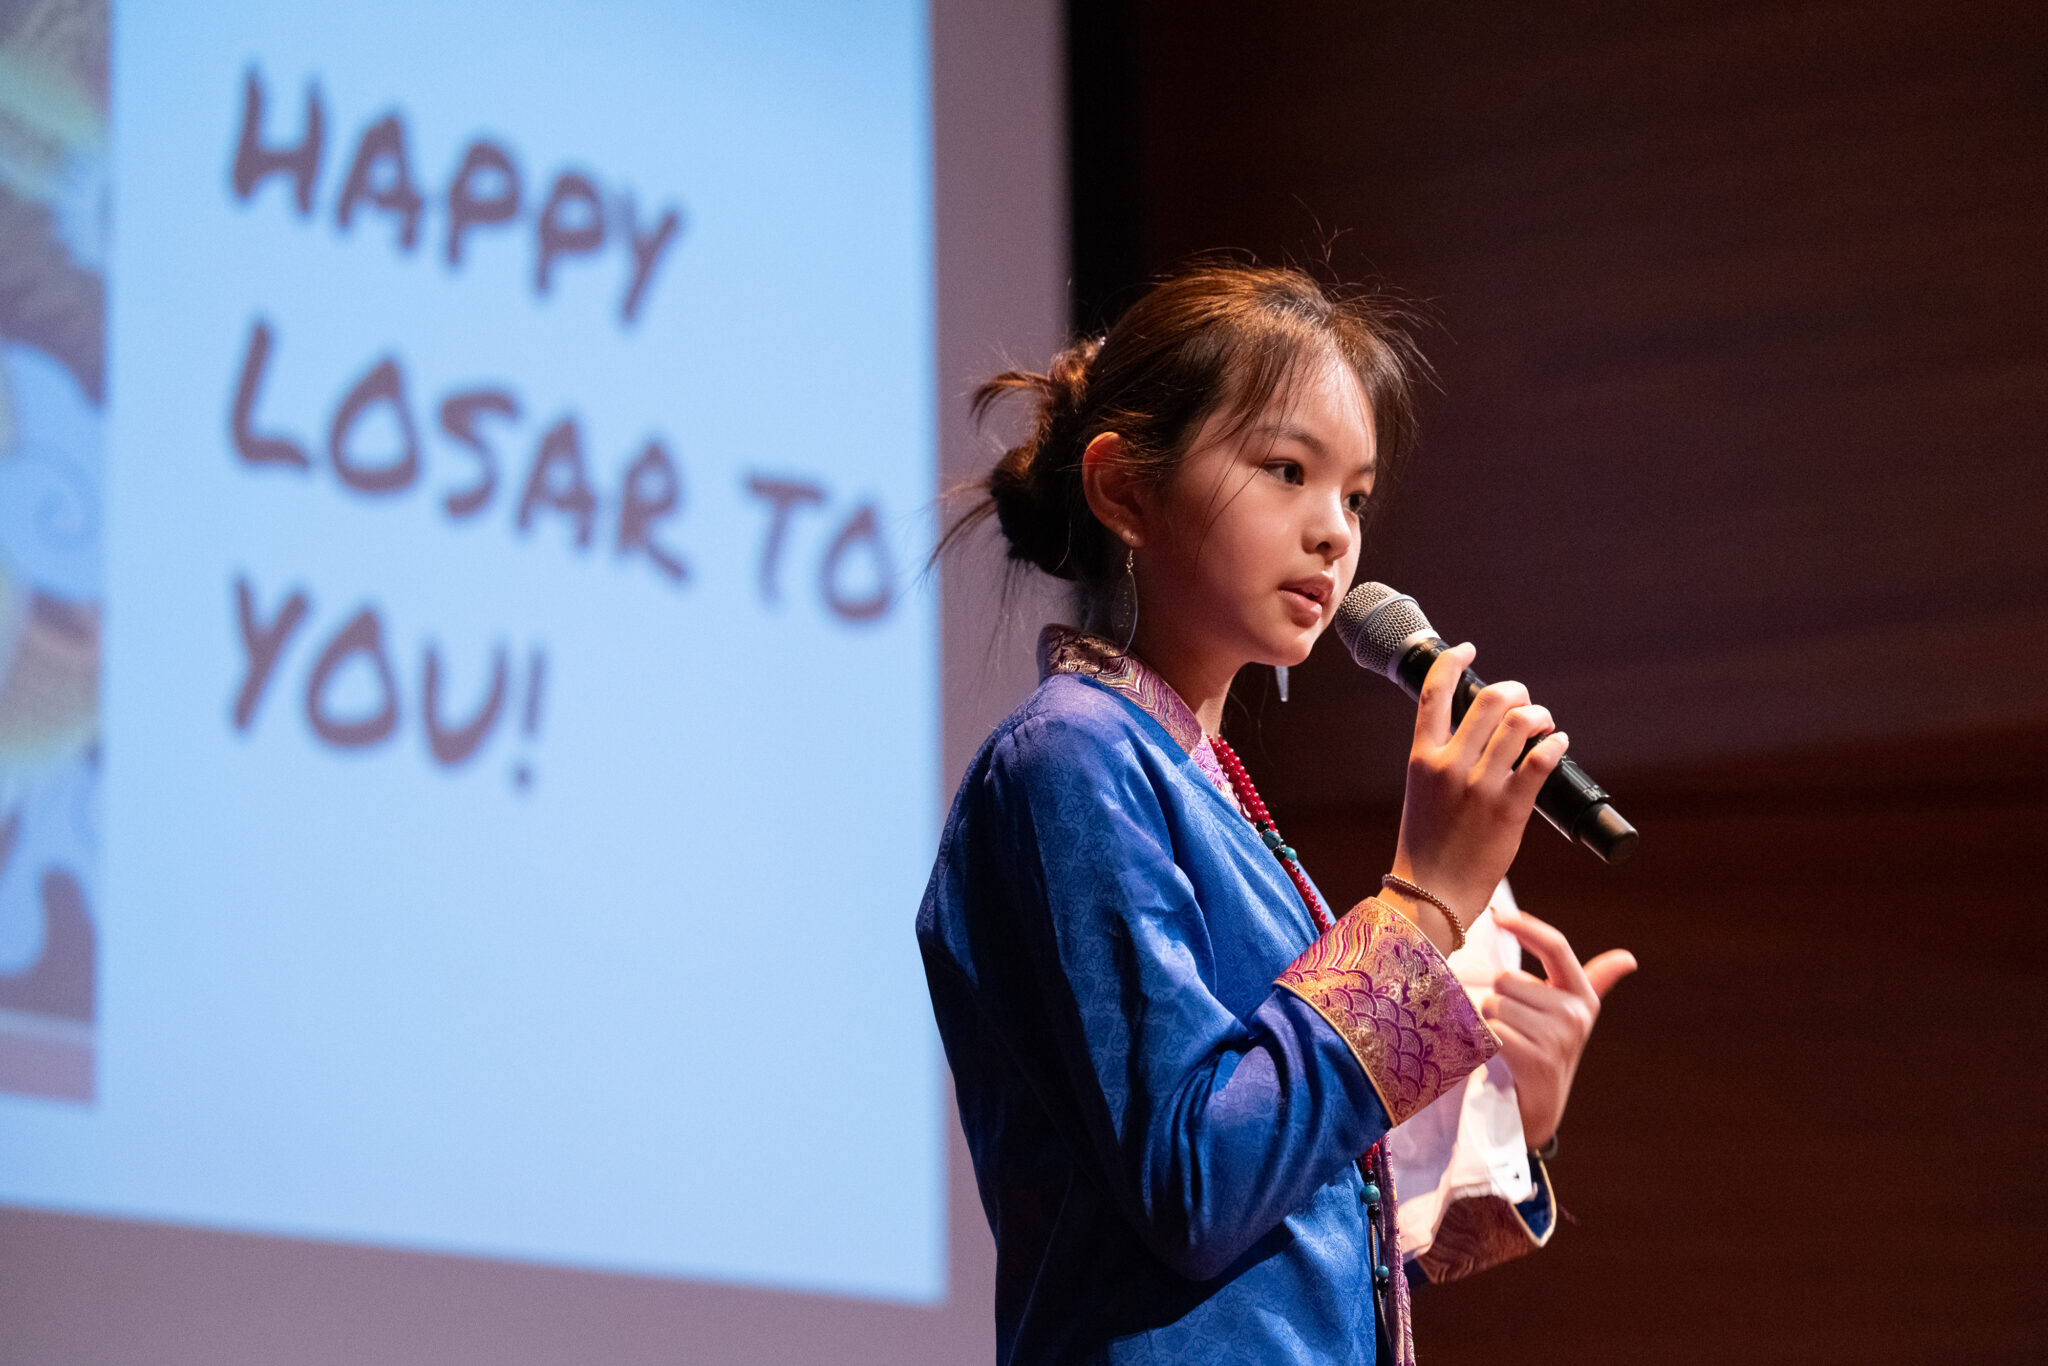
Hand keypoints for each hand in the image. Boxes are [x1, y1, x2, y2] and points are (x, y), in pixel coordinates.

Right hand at [1388, 644, 1569, 946]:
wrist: (1429, 896)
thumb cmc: (1427, 849)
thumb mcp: (1421, 794)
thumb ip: (1441, 762)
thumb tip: (1477, 735)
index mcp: (1421, 759)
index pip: (1432, 694)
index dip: (1452, 662)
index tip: (1467, 650)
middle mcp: (1449, 765)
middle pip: (1488, 700)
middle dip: (1514, 692)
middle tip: (1523, 701)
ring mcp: (1479, 786)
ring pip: (1519, 723)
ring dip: (1539, 714)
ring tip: (1544, 723)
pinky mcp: (1510, 809)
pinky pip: (1541, 760)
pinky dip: (1554, 744)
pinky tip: (1557, 743)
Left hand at [1479, 904, 1636, 1150]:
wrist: (1536, 1111)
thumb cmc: (1545, 1053)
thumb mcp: (1568, 1015)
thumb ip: (1593, 981)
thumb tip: (1628, 958)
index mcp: (1582, 995)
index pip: (1556, 946)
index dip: (1526, 926)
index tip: (1497, 914)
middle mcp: (1575, 1013)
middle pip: (1507, 979)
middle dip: (1498, 1000)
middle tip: (1511, 1030)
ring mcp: (1559, 1037)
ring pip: (1494, 1005)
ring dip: (1489, 1024)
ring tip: (1507, 1045)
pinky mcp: (1537, 1060)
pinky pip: (1491, 1030)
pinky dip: (1485, 1042)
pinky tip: (1500, 1059)